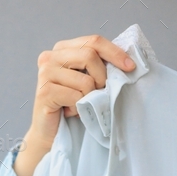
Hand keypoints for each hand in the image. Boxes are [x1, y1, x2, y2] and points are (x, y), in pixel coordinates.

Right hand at [13, 35, 134, 175]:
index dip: (114, 52)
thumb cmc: (71, 107)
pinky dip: (79, 108)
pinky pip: (76, 97)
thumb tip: (126, 63)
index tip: (130, 67)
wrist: (50, 134)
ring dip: (89, 98)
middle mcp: (51, 56)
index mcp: (62, 49)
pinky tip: (70, 112)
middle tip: (98, 94)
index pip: (93, 41)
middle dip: (102, 78)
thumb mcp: (86, 82)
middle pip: (89, 56)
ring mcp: (46, 73)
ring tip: (79, 105)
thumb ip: (97, 67)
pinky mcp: (45, 91)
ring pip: (85, 80)